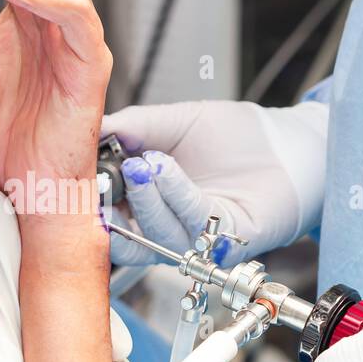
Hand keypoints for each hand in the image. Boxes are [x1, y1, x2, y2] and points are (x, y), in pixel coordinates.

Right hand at [100, 100, 327, 265]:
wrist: (287, 145)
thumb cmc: (237, 136)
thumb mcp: (174, 121)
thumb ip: (134, 126)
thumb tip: (91, 128)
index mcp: (147, 204)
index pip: (107, 217)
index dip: (88, 202)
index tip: (75, 174)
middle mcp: (167, 227)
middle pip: (124, 237)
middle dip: (107, 207)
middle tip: (100, 175)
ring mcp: (195, 237)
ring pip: (155, 232)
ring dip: (145, 197)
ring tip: (142, 163)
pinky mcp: (224, 240)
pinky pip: (190, 221)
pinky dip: (174, 193)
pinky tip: (164, 167)